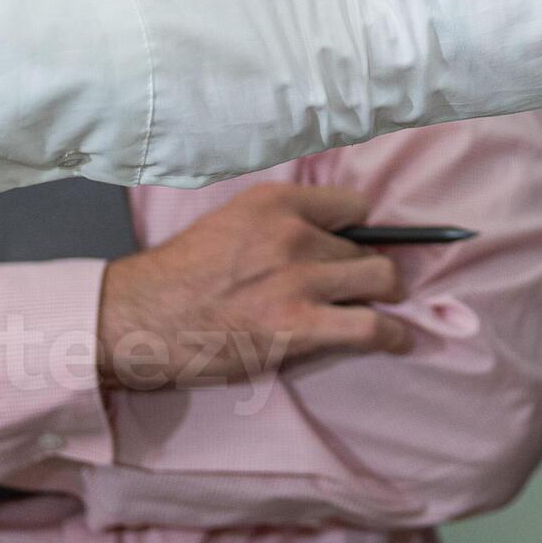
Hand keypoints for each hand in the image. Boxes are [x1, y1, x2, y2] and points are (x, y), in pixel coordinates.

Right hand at [96, 183, 410, 389]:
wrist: (141, 320)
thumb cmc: (183, 277)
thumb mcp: (232, 225)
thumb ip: (281, 226)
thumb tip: (337, 241)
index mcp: (273, 202)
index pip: (352, 205)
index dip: (357, 232)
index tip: (356, 247)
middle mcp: (291, 233)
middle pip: (366, 249)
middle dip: (363, 272)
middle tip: (357, 290)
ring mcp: (297, 279)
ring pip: (378, 281)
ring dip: (381, 299)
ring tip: (381, 310)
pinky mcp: (299, 325)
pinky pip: (373, 326)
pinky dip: (395, 334)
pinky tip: (400, 340)